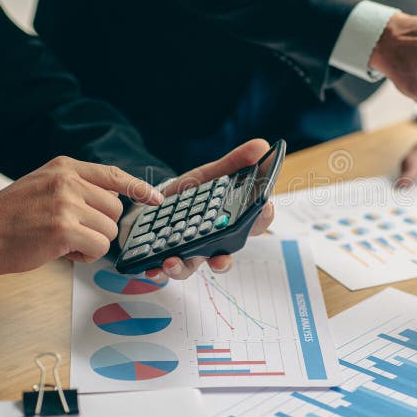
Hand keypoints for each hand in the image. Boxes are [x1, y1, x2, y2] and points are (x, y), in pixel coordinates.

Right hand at [0, 156, 162, 274]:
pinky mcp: (64, 230)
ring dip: (92, 243)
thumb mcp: (44, 184)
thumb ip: (76, 187)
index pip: (113, 174)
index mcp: (65, 167)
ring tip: (64, 242)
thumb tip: (112, 202)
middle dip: (102, 226)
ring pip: (108, 230)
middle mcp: (68, 181)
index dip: (138, 188)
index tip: (155, 199)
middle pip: (115, 208)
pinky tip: (64, 252)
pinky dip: (86, 255)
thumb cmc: (12, 216)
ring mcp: (67, 204)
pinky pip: (98, 248)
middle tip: (76, 233)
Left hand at [145, 139, 274, 281]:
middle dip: (222, 262)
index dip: (263, 217)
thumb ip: (234, 163)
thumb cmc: (195, 194)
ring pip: (191, 266)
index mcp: (231, 222)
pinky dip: (157, 271)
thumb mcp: (212, 175)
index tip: (265, 207)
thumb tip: (261, 145)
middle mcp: (214, 243)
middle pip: (224, 257)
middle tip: (219, 259)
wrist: (160, 201)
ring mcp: (190, 252)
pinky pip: (163, 269)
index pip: (255, 224)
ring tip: (171, 261)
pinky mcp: (166, 255)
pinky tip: (150, 267)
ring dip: (181, 267)